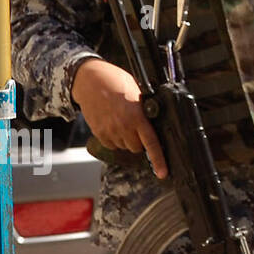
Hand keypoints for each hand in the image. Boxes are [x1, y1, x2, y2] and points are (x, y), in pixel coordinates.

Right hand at [71, 58, 166, 178]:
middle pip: (137, 148)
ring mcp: (109, 131)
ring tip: (123, 122)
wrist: (90, 81)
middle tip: (138, 128)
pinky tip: (114, 125)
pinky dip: (115, 140)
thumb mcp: (138, 92)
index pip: (151, 143)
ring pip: (124, 147)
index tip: (163, 173)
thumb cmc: (116, 82)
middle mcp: (123, 127)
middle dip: (140, 142)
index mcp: (137, 116)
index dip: (158, 160)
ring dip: (127, 140)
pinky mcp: (98, 133)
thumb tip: (154, 121)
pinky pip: (111, 145)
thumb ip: (145, 110)